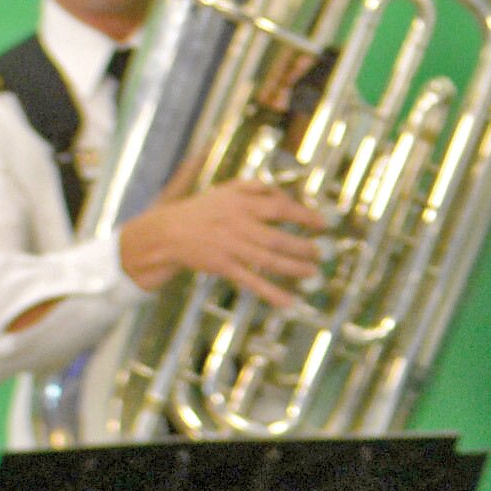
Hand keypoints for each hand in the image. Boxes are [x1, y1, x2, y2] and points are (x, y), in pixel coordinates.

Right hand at [120, 178, 323, 299]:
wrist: (168, 232)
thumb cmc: (202, 209)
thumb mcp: (226, 189)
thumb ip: (255, 187)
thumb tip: (282, 192)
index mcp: (242, 203)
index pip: (280, 207)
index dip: (304, 216)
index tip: (323, 223)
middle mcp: (239, 225)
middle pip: (279, 237)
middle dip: (303, 246)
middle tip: (321, 253)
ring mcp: (232, 247)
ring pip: (269, 260)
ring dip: (294, 268)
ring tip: (313, 273)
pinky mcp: (224, 267)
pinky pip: (252, 282)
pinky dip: (271, 293)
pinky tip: (289, 303)